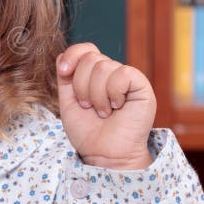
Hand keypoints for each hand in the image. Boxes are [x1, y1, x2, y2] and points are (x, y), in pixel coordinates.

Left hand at [56, 43, 155, 169]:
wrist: (104, 154)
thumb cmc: (88, 131)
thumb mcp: (68, 100)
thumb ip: (65, 77)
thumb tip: (62, 57)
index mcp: (94, 74)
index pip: (85, 49)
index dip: (72, 55)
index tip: (64, 72)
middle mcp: (112, 73)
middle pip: (90, 57)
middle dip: (81, 84)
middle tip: (89, 106)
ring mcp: (127, 78)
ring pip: (103, 66)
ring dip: (96, 94)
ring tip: (103, 111)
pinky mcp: (141, 86)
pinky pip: (122, 74)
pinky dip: (113, 92)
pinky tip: (117, 107)